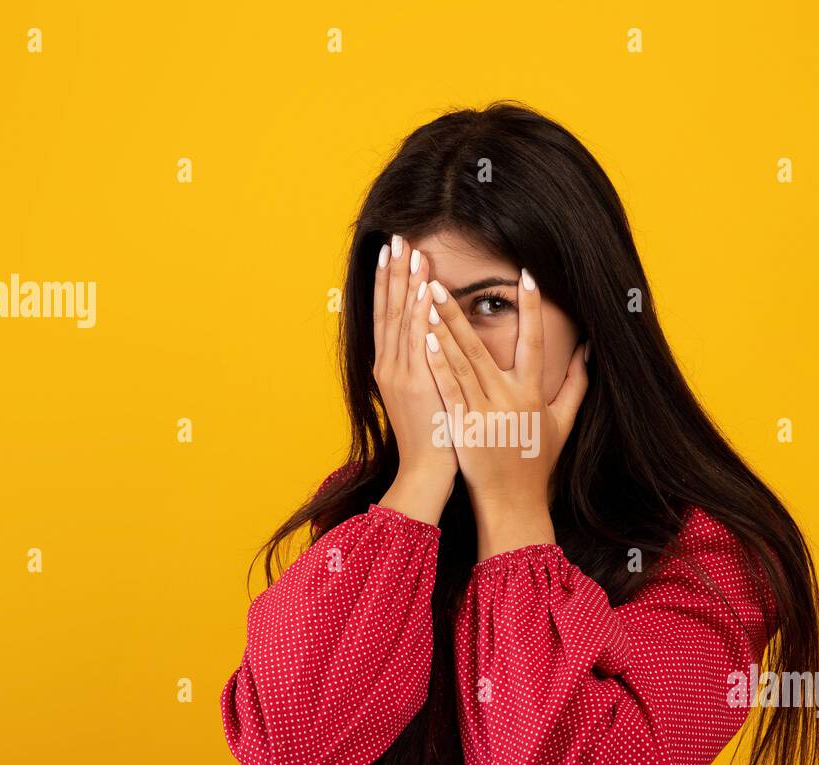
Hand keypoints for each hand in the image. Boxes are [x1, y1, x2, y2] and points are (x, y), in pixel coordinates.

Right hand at [372, 235, 456, 524]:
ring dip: (406, 285)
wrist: (426, 472)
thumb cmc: (432, 436)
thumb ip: (422, 366)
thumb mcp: (421, 395)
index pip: (387, 315)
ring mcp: (401, 375)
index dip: (388, 283)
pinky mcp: (416, 386)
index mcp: (390, 367)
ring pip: (401, 321)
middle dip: (392, 273)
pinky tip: (425, 292)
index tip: (392, 252)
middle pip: (388, 310)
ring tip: (410, 252)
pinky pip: (418, 344)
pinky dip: (420, 316)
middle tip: (396, 238)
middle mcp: (390, 367)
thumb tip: (430, 340)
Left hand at [423, 267, 587, 558]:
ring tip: (425, 300)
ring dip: (442, 330)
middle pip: (482, 347)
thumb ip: (576, 385)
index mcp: (533, 394)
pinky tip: (425, 341)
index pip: (534, 343)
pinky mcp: (463, 428)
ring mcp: (484, 414)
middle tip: (440, 281)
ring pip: (461, 364)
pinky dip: (437, 364)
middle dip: (459, 312)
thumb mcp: (563, 424)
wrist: (513, 504)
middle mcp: (509, 400)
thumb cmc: (536, 463)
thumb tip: (587, 350)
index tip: (526, 276)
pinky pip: (448, 390)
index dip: (532, 309)